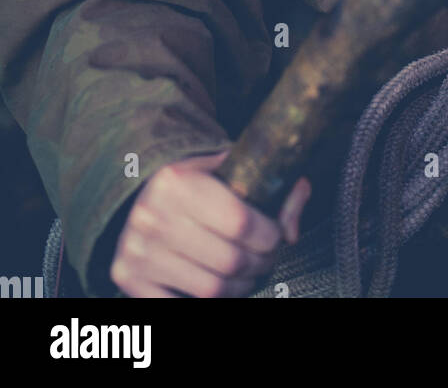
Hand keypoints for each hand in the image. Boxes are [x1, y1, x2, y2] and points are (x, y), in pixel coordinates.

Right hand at [110, 149, 311, 297]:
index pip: (240, 222)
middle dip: (261, 264)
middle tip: (266, 258)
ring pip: (212, 290)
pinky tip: (221, 285)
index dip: (269, 235)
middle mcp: (151, 215)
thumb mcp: (228, 169)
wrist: (140, 193)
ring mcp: (137, 250)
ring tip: (248, 273)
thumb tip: (292, 229)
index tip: (276, 236)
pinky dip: (212, 301)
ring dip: (242, 286)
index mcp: (177, 180)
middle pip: (230, 260)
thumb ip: (270, 187)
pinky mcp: (128, 278)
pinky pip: (183, 306)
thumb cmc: (194, 183)